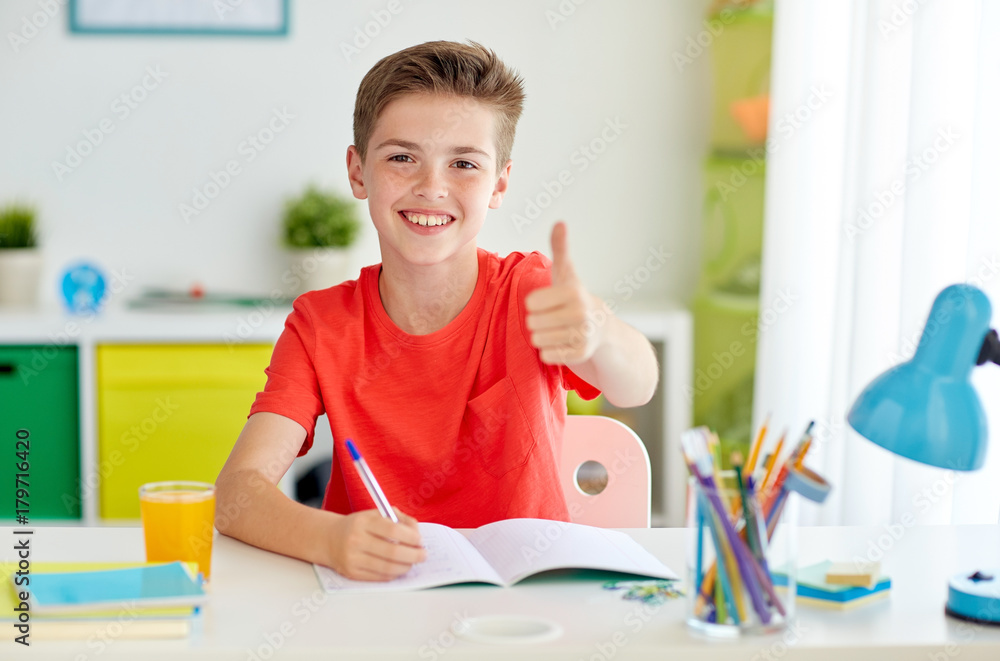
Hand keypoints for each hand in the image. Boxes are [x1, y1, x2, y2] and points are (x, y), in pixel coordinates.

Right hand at [327, 508, 425, 580]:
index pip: (392, 530)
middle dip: (413, 555)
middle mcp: (356, 540)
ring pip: (387, 568)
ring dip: (406, 566)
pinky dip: (394, 574)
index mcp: (363, 521)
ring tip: (412, 562)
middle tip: (423, 555)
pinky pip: (379, 577)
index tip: (420, 540)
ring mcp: (353, 558)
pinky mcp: (352, 573)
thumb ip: (399, 518)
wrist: (330, 539)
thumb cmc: (359, 526)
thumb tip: (416, 531)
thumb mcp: (375, 514)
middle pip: (392, 551)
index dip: (411, 537)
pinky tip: (398, 568)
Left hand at [524, 222, 605, 364]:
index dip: (535, 303)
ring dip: (542, 337)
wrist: (603, 329)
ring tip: (556, 330)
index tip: (547, 302)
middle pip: (533, 323)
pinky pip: (547, 356)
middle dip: (537, 321)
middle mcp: (580, 315)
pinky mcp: (580, 355)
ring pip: (538, 341)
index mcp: (573, 293)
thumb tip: (560, 222)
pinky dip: (550, 352)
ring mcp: (582, 336)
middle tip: (552, 317)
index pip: (532, 303)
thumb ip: (560, 248)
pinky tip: (562, 343)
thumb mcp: (566, 273)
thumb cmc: (575, 298)